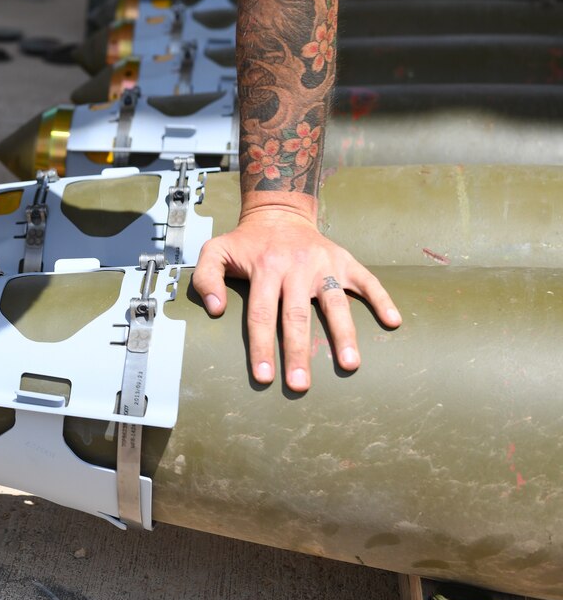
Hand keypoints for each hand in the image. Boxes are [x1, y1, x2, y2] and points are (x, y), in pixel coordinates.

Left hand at [192, 203, 401, 391]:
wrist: (279, 213)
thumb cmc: (245, 243)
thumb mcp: (215, 251)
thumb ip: (206, 278)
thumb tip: (216, 310)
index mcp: (265, 268)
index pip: (261, 314)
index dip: (262, 347)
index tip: (264, 378)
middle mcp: (296, 267)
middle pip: (297, 316)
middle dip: (299, 353)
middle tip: (301, 386)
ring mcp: (324, 264)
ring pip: (335, 303)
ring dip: (343, 335)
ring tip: (349, 365)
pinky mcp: (345, 261)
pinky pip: (367, 281)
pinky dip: (382, 300)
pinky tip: (393, 322)